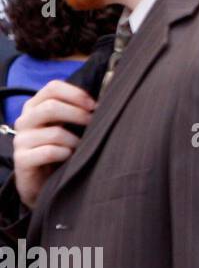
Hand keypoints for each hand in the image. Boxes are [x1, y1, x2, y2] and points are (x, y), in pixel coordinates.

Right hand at [12, 80, 95, 207]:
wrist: (42, 180)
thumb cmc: (61, 147)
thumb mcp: (68, 126)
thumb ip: (78, 111)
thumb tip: (107, 99)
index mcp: (36, 106)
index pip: (53, 87)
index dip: (76, 94)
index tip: (94, 105)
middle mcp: (25, 120)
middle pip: (51, 107)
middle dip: (79, 115)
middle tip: (93, 124)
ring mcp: (21, 139)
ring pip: (54, 133)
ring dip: (75, 140)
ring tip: (80, 147)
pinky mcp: (22, 159)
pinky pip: (49, 152)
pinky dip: (65, 154)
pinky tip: (69, 157)